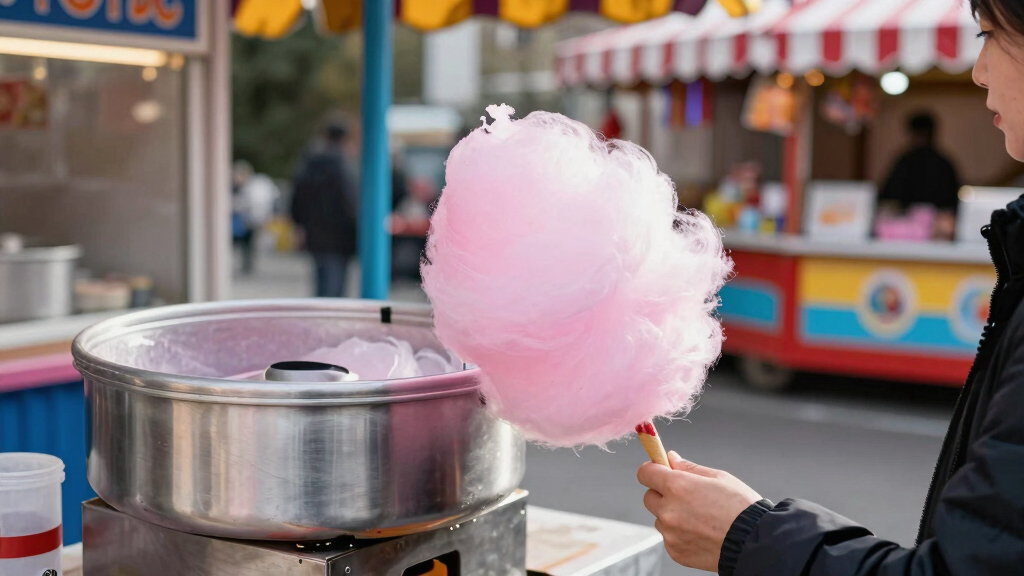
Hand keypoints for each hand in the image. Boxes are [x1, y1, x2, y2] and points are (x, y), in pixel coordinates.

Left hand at [637, 451, 760, 571]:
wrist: (754, 543)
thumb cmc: (741, 508)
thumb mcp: (718, 477)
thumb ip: (689, 468)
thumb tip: (671, 459)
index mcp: (677, 486)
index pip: (645, 473)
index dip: (652, 470)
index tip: (659, 470)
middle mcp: (669, 510)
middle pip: (649, 497)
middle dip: (662, 493)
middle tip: (685, 496)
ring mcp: (671, 533)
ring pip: (660, 519)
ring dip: (671, 515)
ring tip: (699, 517)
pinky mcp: (675, 551)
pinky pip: (669, 537)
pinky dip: (679, 534)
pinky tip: (700, 532)